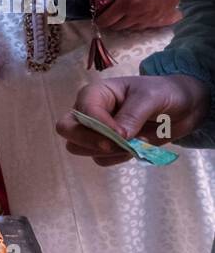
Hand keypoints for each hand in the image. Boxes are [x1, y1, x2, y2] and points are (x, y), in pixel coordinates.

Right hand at [55, 75, 209, 165]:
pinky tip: (135, 149)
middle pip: (67, 130)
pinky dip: (116, 158)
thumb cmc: (166, 93)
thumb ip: (132, 115)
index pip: (82, 112)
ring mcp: (95, 131)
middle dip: (90, 141)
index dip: (99, 126)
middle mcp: (89, 112)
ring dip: (107, 152)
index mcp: (95, 93)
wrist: (184, 107)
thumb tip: (118, 136)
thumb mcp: (151, 97)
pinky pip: (99, 159)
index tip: (123, 134)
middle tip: (118, 145)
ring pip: (79, 148)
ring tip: (134, 144)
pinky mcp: (106, 146)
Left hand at [92, 0, 189, 30]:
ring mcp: (149, 20)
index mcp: (128, 3)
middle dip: (110, 22)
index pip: (106, 20)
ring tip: (123, 13)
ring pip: (130, 28)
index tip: (97, 15)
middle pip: (116, 27)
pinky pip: (144, 27)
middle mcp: (137, 15)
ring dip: (123, 23)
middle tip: (109, 13)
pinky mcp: (160, 20)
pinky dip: (138, 23)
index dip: (99, 19)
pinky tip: (138, 14)